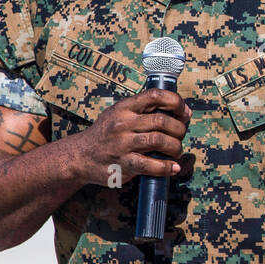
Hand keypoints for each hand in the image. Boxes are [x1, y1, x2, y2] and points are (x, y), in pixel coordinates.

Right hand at [65, 88, 189, 185]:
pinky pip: (150, 165)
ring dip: (175, 147)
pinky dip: (166, 167)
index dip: (175, 102)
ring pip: (159, 140)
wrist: (79, 156)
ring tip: (176, 151)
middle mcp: (123, 123)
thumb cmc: (107, 134)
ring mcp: (122, 144)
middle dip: (179, 129)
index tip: (184, 112)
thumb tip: (185, 113)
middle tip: (180, 137)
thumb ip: (147, 111)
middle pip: (162, 121)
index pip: (155, 95)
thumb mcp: (120, 114)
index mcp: (125, 108)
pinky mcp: (123, 164)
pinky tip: (173, 168)